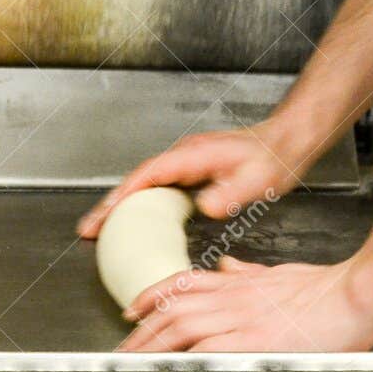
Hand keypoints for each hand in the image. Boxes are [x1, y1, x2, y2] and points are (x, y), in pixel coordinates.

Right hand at [77, 122, 310, 239]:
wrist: (285, 142)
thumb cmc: (272, 159)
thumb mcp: (256, 180)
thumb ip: (229, 193)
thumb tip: (204, 207)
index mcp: (192, 156)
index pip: (147, 175)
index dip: (123, 196)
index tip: (104, 215)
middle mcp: (182, 157)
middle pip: (135, 181)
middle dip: (109, 205)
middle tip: (87, 229)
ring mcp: (184, 163)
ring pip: (142, 185)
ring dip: (120, 206)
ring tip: (100, 228)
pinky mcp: (189, 171)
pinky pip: (155, 188)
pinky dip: (137, 204)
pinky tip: (132, 220)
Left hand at [117, 257, 372, 352]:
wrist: (357, 291)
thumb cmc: (328, 287)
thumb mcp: (280, 273)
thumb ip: (249, 273)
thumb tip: (229, 268)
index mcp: (239, 283)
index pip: (183, 283)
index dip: (151, 295)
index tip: (131, 308)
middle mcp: (233, 297)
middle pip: (172, 308)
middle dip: (142, 329)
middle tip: (121, 348)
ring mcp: (241, 318)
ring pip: (180, 325)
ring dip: (151, 344)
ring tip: (131, 361)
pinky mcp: (254, 340)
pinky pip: (207, 348)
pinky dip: (183, 358)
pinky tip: (167, 368)